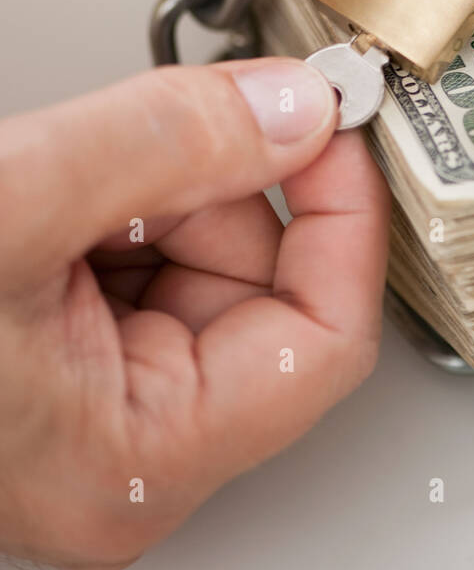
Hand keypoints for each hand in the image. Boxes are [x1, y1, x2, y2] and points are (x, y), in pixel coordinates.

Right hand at [0, 58, 387, 569]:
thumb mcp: (15, 202)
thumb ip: (171, 145)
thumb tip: (296, 111)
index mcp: (136, 459)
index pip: (323, 340)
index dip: (344, 218)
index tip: (337, 124)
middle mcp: (126, 451)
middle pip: (261, 289)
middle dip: (223, 185)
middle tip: (174, 122)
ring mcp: (90, 406)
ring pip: (198, 263)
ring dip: (161, 187)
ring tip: (72, 172)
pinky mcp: (57, 360)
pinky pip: (138, 261)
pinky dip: (120, 202)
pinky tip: (56, 190)